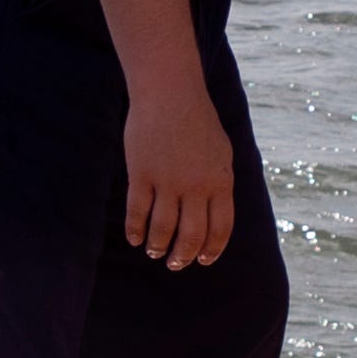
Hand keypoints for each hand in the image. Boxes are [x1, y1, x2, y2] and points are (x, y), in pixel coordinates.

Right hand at [122, 83, 238, 268]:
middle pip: (191, 236)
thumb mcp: (221, 152)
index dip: (211, 250)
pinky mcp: (141, 174)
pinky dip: (135, 230)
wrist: (170, 93)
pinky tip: (134, 238)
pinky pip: (138, 212)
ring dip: (157, 246)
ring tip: (153, 251)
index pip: (220, 229)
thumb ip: (220, 184)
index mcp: (221, 181)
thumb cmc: (197, 121)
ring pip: (162, 229)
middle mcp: (196, 186)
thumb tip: (217, 214)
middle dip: (182, 257)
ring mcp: (168, 181)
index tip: (202, 260)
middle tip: (175, 264)